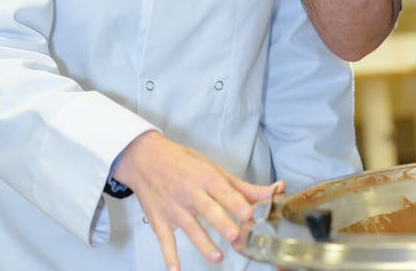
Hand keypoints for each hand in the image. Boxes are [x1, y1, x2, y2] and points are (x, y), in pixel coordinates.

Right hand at [114, 131, 282, 269]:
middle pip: (208, 209)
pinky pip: (165, 240)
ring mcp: (173, 208)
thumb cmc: (182, 162)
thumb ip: (240, 186)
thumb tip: (271, 193)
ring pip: (190, 228)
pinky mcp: (160, 220)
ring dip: (203, 243)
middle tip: (236, 236)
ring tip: (218, 257)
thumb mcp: (211, 168)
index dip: (235, 202)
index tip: (249, 213)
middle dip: (222, 223)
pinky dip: (169, 257)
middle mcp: (189, 192)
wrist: (144, 158)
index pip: (222, 190)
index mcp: (204, 177)